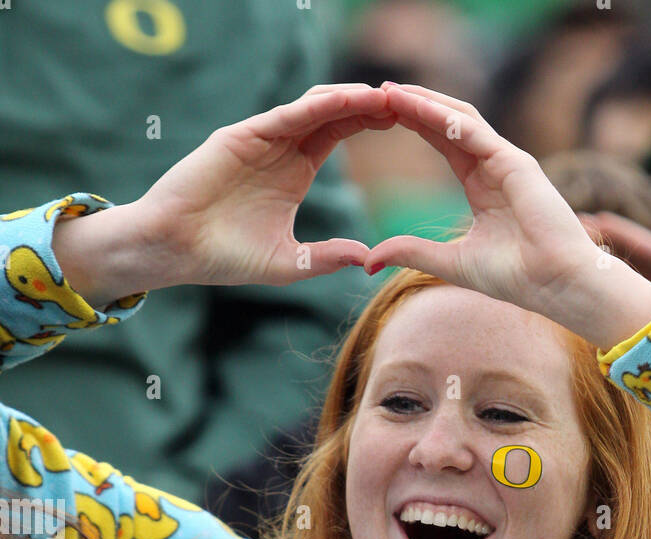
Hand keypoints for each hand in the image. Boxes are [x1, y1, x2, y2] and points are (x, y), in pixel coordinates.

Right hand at [54, 85, 396, 302]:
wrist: (174, 250)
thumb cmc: (224, 257)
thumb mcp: (288, 263)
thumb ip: (326, 258)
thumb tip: (367, 258)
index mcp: (293, 171)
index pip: (338, 135)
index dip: (370, 124)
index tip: (407, 122)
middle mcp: (280, 147)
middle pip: (333, 113)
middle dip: (370, 104)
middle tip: (409, 99)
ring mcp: (261, 138)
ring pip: (315, 107)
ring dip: (352, 99)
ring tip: (389, 97)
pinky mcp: (242, 136)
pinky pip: (289, 115)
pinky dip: (322, 106)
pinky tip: (352, 101)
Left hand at [363, 83, 630, 331]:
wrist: (556, 284)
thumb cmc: (516, 277)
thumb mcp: (450, 263)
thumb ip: (411, 253)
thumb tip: (368, 260)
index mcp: (482, 185)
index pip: (442, 143)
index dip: (414, 125)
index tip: (380, 113)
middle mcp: (494, 165)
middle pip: (448, 122)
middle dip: (414, 104)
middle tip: (377, 89)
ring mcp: (507, 161)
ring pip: (459, 119)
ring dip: (424, 102)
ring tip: (390, 90)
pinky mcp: (516, 163)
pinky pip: (474, 133)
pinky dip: (444, 118)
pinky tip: (416, 107)